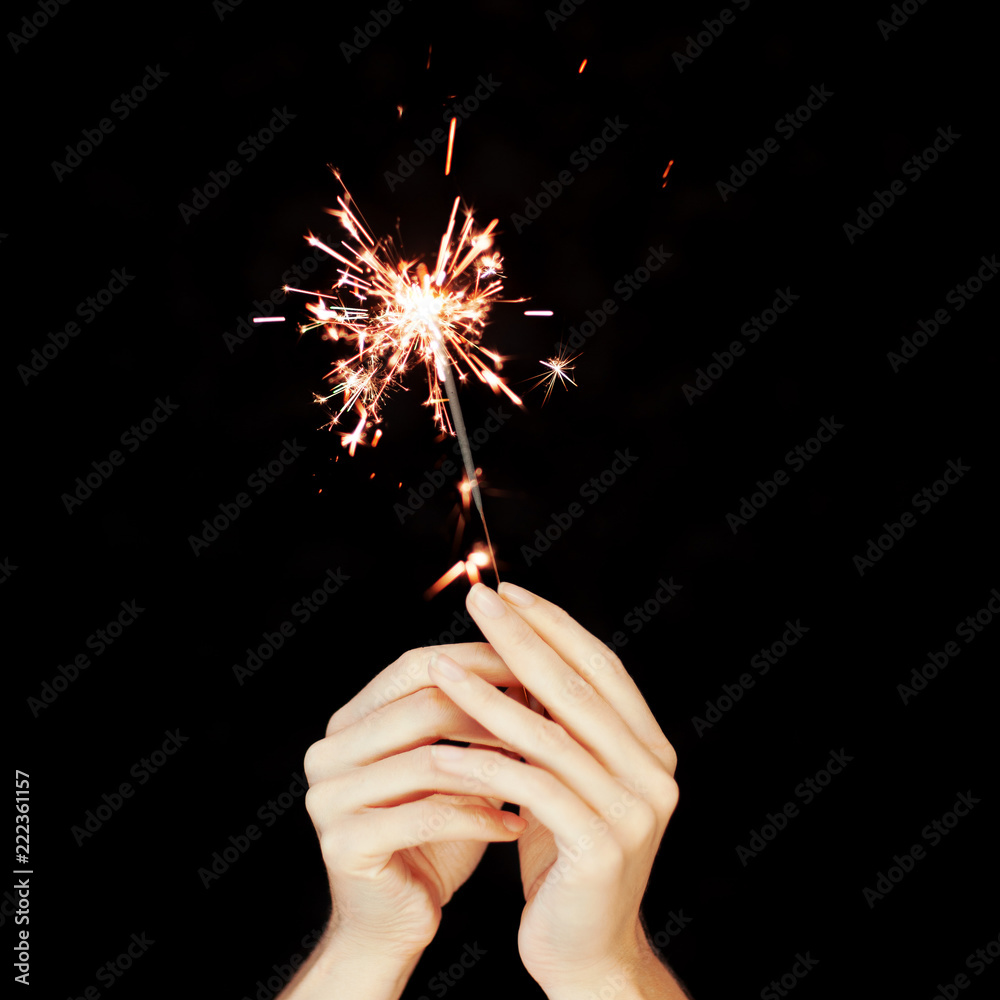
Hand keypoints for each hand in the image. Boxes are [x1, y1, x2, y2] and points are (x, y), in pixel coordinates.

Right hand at [301, 641, 528, 960]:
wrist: (390, 924)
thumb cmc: (430, 839)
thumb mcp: (452, 770)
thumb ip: (474, 720)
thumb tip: (531, 665)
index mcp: (349, 722)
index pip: (415, 666)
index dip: (476, 661)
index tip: (534, 664)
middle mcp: (328, 751)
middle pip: (422, 706)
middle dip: (492, 709)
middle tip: (547, 716)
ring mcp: (330, 797)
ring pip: (427, 760)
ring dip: (492, 765)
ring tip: (541, 772)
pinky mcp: (345, 843)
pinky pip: (426, 817)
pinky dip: (479, 818)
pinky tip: (517, 826)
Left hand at [425, 583, 678, 993]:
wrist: (586, 954)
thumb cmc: (566, 862)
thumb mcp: (568, 782)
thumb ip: (560, 727)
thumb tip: (515, 651)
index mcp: (651, 749)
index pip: (602, 668)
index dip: (554, 626)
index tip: (507, 592)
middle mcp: (653, 774)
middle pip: (578, 689)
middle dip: (522, 638)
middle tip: (479, 599)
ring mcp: (633, 811)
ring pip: (550, 734)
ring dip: (488, 695)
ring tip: (440, 664)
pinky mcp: (600, 846)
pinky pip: (530, 787)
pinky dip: (483, 760)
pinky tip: (443, 743)